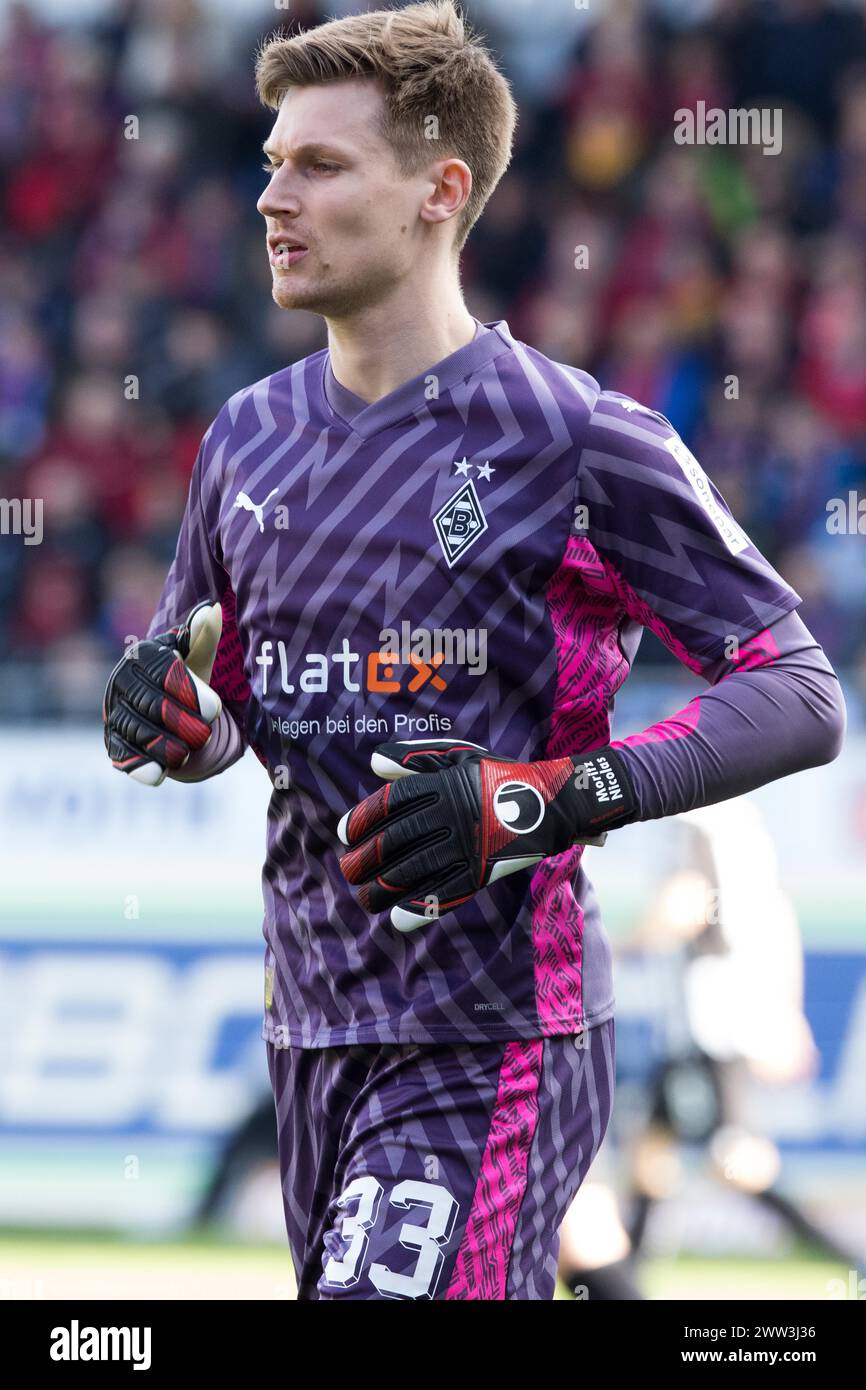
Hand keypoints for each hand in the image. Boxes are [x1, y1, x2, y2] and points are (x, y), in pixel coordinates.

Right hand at [103, 601, 222, 785]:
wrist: (169, 713)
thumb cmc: (187, 678)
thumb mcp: (198, 658)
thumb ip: (204, 636)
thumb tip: (212, 611)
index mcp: (142, 655)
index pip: (163, 672)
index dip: (189, 691)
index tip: (214, 709)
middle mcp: (121, 682)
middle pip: (153, 706)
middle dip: (185, 724)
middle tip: (205, 734)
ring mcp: (114, 714)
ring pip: (141, 734)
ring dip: (171, 747)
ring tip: (189, 751)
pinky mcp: (113, 744)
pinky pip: (125, 757)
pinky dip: (144, 766)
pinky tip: (161, 773)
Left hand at [337, 737, 635, 931]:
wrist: (550, 801)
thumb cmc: (497, 775)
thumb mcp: (458, 757)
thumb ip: (414, 759)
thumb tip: (373, 765)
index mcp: (440, 785)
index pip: (389, 805)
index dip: (361, 820)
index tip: (344, 834)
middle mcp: (449, 816)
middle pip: (394, 843)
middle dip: (364, 860)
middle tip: (347, 871)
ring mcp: (465, 846)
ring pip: (413, 873)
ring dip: (383, 889)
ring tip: (365, 899)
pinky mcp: (482, 872)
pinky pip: (445, 894)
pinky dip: (419, 909)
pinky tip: (398, 920)